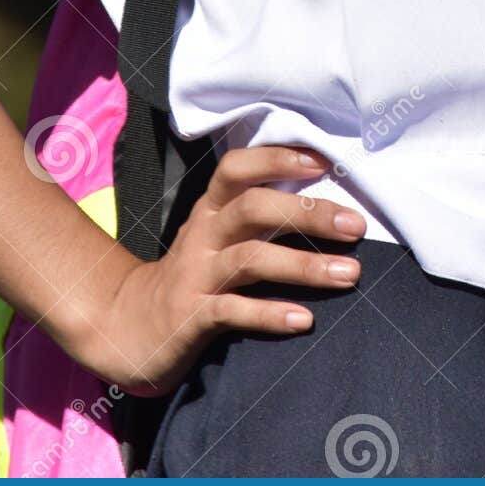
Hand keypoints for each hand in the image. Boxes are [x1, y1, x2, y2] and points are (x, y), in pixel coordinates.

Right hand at [77, 146, 364, 395]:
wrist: (128, 327)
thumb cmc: (194, 274)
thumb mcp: (218, 235)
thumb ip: (258, 215)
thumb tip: (329, 201)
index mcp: (210, 207)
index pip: (236, 167)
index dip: (278, 158)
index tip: (324, 162)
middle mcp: (203, 233)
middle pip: (254, 207)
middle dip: (309, 212)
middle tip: (356, 225)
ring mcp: (196, 274)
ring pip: (251, 258)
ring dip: (304, 265)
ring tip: (349, 273)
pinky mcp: (191, 316)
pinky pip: (232, 311)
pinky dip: (269, 314)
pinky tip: (303, 320)